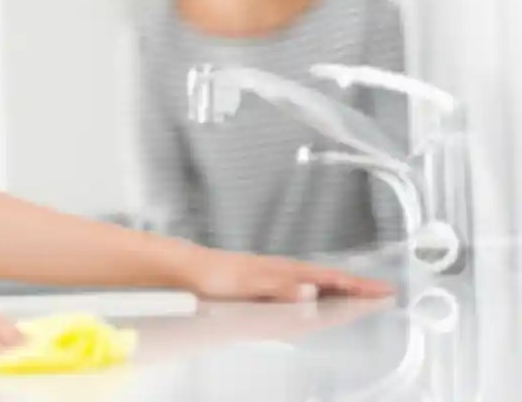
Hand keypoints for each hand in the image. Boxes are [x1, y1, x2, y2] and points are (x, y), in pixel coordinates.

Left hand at [182, 248, 393, 301]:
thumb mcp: (247, 282)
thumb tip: (310, 293)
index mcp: (285, 272)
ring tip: (362, 299)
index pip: (330, 279)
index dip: (358, 286)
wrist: (186, 269)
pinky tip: (318, 300)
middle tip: (384, 294)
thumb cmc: (213, 274)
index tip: (384, 290)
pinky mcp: (264, 286)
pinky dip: (317, 294)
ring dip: (339, 291)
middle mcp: (283, 273)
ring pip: (315, 285)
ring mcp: (275, 278)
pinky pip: (299, 290)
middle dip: (356, 287)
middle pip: (327, 281)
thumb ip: (279, 288)